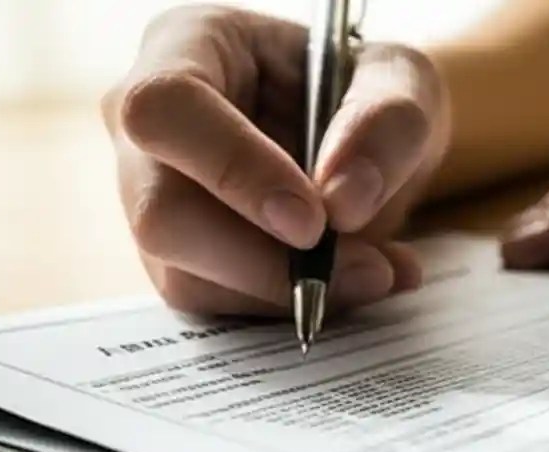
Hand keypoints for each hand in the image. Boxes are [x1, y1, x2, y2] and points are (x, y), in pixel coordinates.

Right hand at [103, 6, 447, 314]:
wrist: (360, 143)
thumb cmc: (363, 93)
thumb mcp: (401, 82)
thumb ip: (386, 124)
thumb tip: (343, 202)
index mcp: (183, 47)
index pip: (166, 110)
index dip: (232, 170)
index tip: (312, 221)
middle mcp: (147, 130)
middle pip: (160, 215)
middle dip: (262, 261)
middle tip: (361, 268)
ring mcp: (151, 202)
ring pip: (186, 276)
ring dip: (287, 292)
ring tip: (376, 270)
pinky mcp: (178, 262)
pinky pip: (216, 305)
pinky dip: (289, 306)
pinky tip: (350, 280)